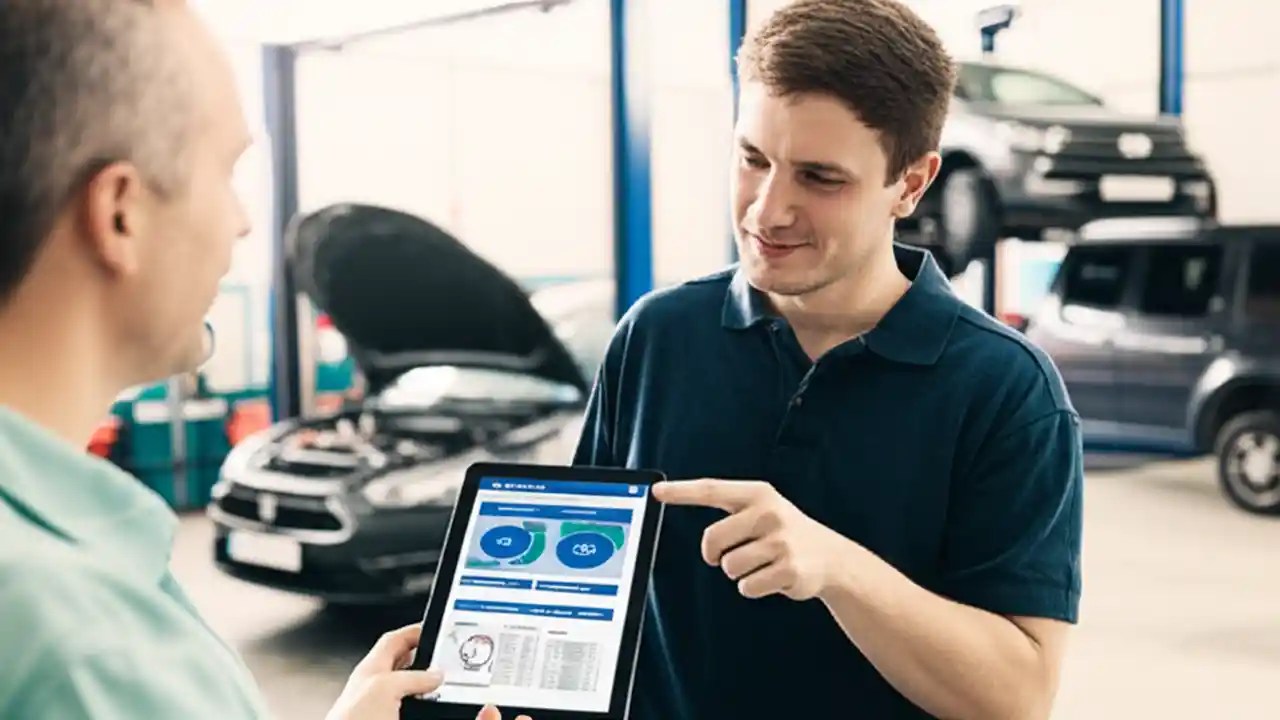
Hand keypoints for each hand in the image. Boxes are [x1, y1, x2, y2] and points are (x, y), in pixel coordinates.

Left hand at [326, 624, 533, 719]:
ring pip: (413, 691)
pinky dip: (429, 709)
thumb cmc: (352, 719)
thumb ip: (412, 677)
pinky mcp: (391, 719)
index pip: (395, 640)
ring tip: (446, 690)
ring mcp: (384, 707)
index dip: (415, 632)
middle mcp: (377, 687)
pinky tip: (438, 711)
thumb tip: (435, 674)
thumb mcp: (386, 688)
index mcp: (372, 669)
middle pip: (407, 666)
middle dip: (428, 663)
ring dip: (430, 690)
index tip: (436, 630)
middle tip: (447, 662)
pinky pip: (416, 710)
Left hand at [653, 479, 848, 600]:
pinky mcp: (788, 569)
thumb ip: (730, 514)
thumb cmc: (784, 533)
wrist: (831, 558)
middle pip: (712, 540)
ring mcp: (780, 541)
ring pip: (729, 567)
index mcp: (758, 494)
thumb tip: (690, 522)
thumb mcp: (763, 510)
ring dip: (740, 573)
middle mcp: (768, 513)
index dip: (682, 491)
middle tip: (734, 553)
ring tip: (763, 563)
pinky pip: (747, 587)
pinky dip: (754, 587)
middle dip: (716, 554)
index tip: (656, 491)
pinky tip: (774, 577)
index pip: (711, 489)